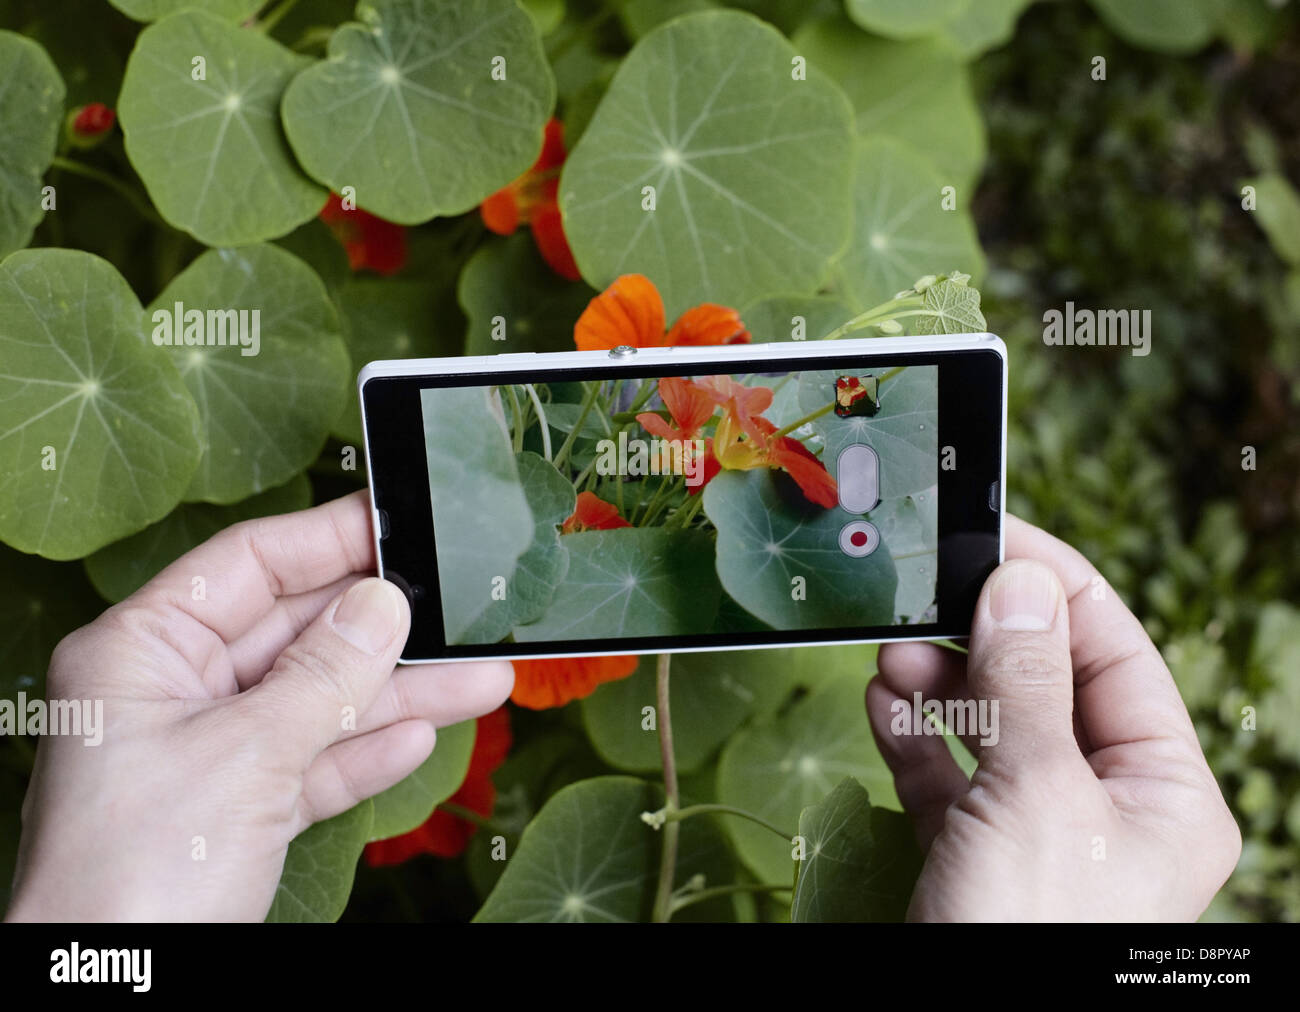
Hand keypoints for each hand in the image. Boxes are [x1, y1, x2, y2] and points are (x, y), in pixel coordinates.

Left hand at [5, 491, 512, 921]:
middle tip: (460, 611)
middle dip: (384, 634)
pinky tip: (420, 741)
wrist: (112, 1005)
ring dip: (399, 698)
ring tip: (480, 682)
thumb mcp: (246, 757)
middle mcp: (174, 694)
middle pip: (297, 636)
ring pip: (319, 704)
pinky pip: (315, 764)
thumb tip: (385, 604)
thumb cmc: (135, 878)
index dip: (328, 540)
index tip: (399, 523)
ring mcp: (208, 754)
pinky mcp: (238, 812)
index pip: (247, 567)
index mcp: (141, 654)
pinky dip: (366, 755)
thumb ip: (325, 677)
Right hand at [865, 515, 1240, 920]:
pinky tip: (882, 701)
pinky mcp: (976, 854)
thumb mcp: (1036, 797)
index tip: (992, 537)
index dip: (1054, 588)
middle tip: (928, 595)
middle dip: (983, 638)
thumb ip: (1030, 683)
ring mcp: (1037, 832)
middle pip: (1046, 683)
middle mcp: (1106, 807)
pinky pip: (946, 773)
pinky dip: (912, 733)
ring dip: (938, 682)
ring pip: (989, 725)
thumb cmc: (1026, 935)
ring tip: (893, 654)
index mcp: (1163, 793)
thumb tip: (1021, 580)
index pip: (1115, 654)